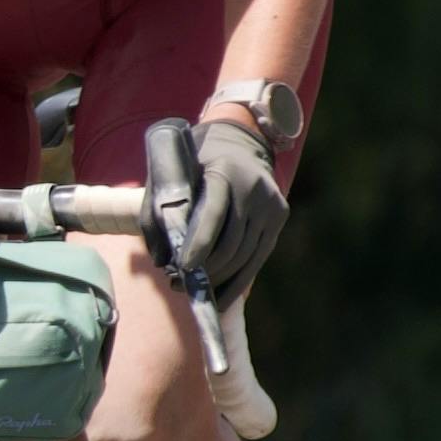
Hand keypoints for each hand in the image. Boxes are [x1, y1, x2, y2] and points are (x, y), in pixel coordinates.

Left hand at [142, 108, 287, 303]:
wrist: (239, 142)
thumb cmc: (196, 163)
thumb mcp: (174, 176)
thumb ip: (160, 213)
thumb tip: (161, 261)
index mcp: (224, 172)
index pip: (214, 215)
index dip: (199, 244)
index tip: (185, 268)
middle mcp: (253, 188)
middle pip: (231, 243)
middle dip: (205, 271)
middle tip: (178, 285)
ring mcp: (271, 203)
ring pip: (245, 256)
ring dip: (219, 280)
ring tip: (195, 292)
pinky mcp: (279, 215)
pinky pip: (258, 257)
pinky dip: (238, 281)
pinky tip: (221, 298)